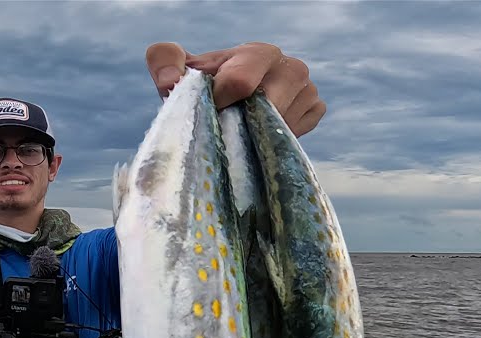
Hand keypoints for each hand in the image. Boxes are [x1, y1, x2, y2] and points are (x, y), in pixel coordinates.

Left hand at [145, 42, 325, 136]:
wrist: (229, 103)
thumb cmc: (204, 88)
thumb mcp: (179, 72)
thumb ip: (164, 61)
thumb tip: (169, 81)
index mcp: (257, 53)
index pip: (240, 81)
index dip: (218, 104)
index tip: (210, 113)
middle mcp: (289, 66)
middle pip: (267, 106)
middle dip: (240, 122)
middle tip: (225, 127)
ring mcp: (307, 88)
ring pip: (282, 124)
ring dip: (257, 135)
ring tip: (242, 130)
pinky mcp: (315, 109)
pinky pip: (297, 133)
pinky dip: (276, 140)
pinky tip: (261, 134)